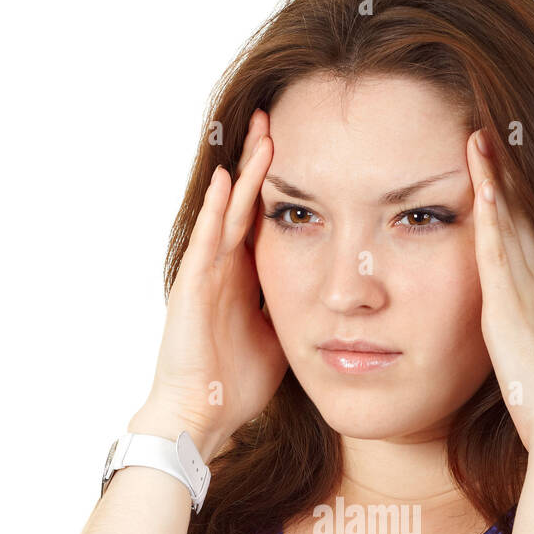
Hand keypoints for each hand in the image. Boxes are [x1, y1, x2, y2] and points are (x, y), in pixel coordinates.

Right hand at [133, 109, 286, 459]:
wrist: (201, 415)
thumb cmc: (236, 384)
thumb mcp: (283, 338)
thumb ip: (301, 311)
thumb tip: (340, 300)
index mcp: (244, 278)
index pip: (265, 220)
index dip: (280, 186)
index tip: (303, 150)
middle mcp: (224, 268)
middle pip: (246, 204)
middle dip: (260, 163)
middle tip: (277, 118)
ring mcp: (206, 275)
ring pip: (229, 212)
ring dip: (244, 173)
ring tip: (261, 132)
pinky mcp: (192, 288)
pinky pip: (208, 241)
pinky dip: (217, 210)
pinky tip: (226, 179)